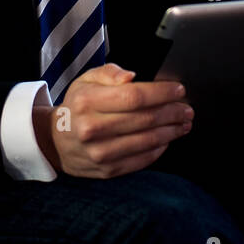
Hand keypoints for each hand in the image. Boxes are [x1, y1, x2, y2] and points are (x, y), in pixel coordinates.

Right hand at [34, 63, 192, 177]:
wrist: (56, 140)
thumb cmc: (78, 106)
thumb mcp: (86, 81)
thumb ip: (109, 73)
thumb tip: (132, 76)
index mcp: (87, 102)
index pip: (134, 96)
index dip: (161, 93)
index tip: (178, 90)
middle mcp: (92, 128)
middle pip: (145, 119)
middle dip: (172, 112)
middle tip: (187, 109)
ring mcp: (100, 152)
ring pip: (147, 141)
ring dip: (171, 131)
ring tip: (183, 123)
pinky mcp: (107, 170)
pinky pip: (142, 160)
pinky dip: (159, 149)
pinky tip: (167, 139)